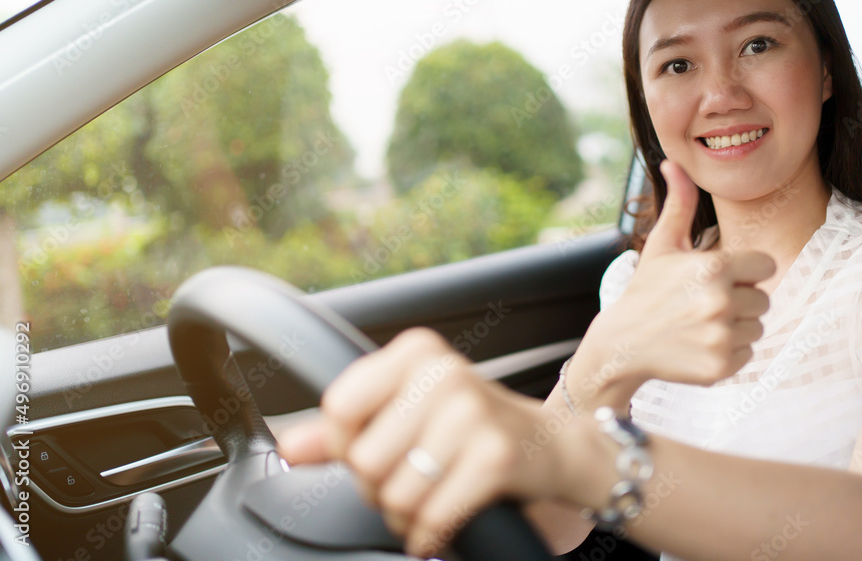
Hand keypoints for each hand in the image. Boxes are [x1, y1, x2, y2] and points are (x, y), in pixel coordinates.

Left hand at [278, 328, 579, 557]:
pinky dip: (429, 532)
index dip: (346, 444)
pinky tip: (442, 520)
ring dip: (405, 515)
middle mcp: (444, 373)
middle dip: (379, 486)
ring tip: (429, 497)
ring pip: (395, 494)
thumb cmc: (469, 426)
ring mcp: (472, 414)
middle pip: (364, 459)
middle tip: (411, 477)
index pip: (340, 409)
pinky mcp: (495, 458)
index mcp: (415, 353)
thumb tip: (290, 447)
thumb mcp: (406, 412)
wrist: (547, 446)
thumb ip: (343, 429)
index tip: (376, 447)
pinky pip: (432, 516)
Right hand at [565, 160, 774, 407]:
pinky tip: (700, 344)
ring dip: (736, 326)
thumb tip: (674, 163)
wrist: (622, 344)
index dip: (744, 271)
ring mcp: (722, 336)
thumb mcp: (662, 244)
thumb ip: (680, 203)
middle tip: (704, 303)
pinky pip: (748, 354)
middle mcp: (721, 301)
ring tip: (701, 324)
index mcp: (715, 267)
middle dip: (740, 300)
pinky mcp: (722, 366)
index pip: (765, 266)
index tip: (717, 278)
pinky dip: (729, 352)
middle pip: (763, 298)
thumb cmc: (646, 290)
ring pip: (757, 327)